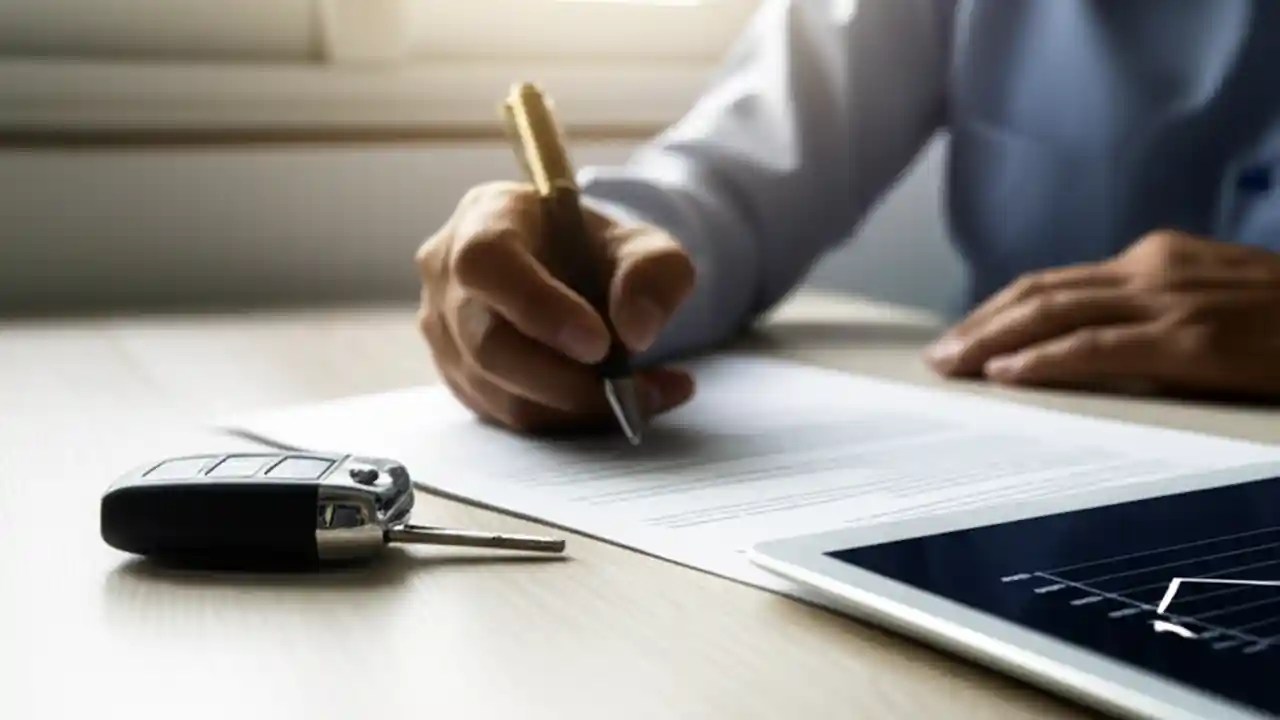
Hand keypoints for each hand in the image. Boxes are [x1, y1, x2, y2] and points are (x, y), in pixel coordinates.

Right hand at [416, 182, 696, 432]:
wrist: (563, 266)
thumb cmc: (593, 247)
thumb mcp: (641, 243)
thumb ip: (653, 272)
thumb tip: (638, 331)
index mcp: (484, 219)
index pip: (487, 262)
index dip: (537, 307)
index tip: (599, 344)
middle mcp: (446, 275)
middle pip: (489, 344)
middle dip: (566, 380)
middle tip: (633, 388)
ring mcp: (443, 332)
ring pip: (499, 393)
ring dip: (577, 407)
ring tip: (647, 396)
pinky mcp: (457, 377)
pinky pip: (506, 416)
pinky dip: (567, 420)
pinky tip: (617, 405)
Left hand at [925, 230, 1279, 398]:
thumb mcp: (1209, 302)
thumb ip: (1149, 313)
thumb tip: (1083, 347)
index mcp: (1154, 260)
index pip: (1054, 282)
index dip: (999, 310)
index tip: (961, 337)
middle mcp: (1151, 270)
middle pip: (1039, 292)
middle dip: (980, 325)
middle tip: (937, 357)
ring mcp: (1169, 302)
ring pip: (1054, 313)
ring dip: (991, 342)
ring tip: (951, 366)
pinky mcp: (1190, 341)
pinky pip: (1096, 348)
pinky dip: (1043, 360)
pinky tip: (1007, 374)